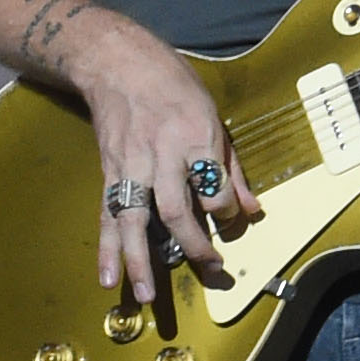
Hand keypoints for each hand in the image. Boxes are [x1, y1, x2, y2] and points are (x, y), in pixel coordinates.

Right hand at [72, 23, 251, 299]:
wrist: (117, 63)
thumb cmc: (173, 85)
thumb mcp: (213, 116)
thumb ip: (232, 167)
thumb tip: (252, 210)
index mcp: (194, 136)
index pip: (215, 186)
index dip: (228, 210)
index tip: (233, 220)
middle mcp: (161, 154)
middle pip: (176, 209)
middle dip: (193, 245)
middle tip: (212, 271)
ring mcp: (130, 165)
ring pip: (135, 219)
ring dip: (141, 261)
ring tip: (148, 296)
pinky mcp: (109, 172)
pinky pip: (107, 215)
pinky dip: (107, 249)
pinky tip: (108, 277)